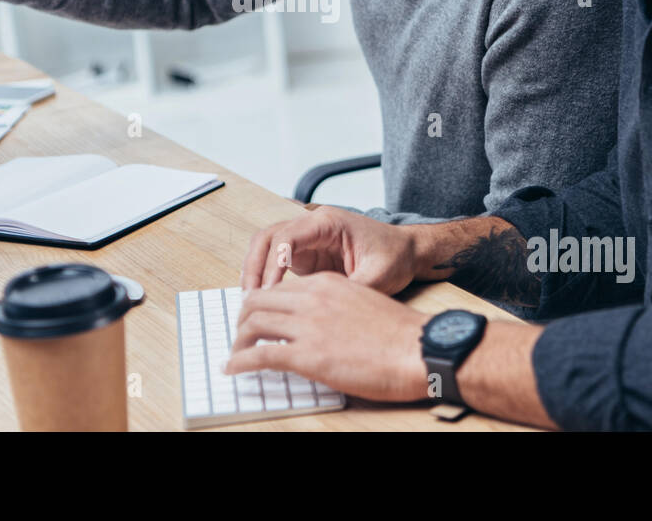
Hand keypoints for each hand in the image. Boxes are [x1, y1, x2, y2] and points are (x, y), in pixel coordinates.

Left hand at [224, 272, 428, 402]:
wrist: (418, 348)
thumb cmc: (399, 333)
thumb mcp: (363, 302)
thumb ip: (336, 306)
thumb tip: (320, 323)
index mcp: (327, 283)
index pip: (279, 288)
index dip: (261, 303)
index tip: (256, 317)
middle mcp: (312, 298)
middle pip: (258, 301)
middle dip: (243, 319)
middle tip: (241, 335)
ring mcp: (308, 325)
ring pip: (253, 324)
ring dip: (239, 341)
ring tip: (236, 353)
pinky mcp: (308, 355)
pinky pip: (260, 355)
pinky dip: (240, 361)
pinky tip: (233, 368)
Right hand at [239, 206, 417, 293]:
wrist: (406, 251)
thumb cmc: (395, 257)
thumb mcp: (378, 277)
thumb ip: (349, 292)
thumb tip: (322, 315)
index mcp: (328, 222)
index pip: (286, 237)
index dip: (271, 264)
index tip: (268, 293)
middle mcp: (312, 225)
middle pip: (267, 238)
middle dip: (254, 267)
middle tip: (249, 299)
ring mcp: (306, 239)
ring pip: (266, 247)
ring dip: (255, 271)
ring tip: (250, 302)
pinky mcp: (306, 255)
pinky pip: (276, 261)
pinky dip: (265, 278)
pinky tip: (264, 302)